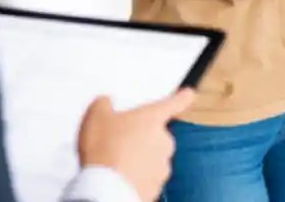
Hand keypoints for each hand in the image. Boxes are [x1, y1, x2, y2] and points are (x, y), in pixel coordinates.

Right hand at [77, 89, 196, 201]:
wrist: (106, 189)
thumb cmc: (105, 150)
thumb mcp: (96, 116)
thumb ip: (104, 104)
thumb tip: (105, 104)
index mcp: (153, 118)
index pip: (174, 103)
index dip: (182, 97)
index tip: (188, 94)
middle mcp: (164, 141)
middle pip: (157, 135)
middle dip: (142, 137)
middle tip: (120, 140)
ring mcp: (162, 166)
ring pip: (152, 158)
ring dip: (138, 159)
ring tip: (115, 162)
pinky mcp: (156, 187)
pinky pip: (147, 178)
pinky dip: (136, 178)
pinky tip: (119, 178)